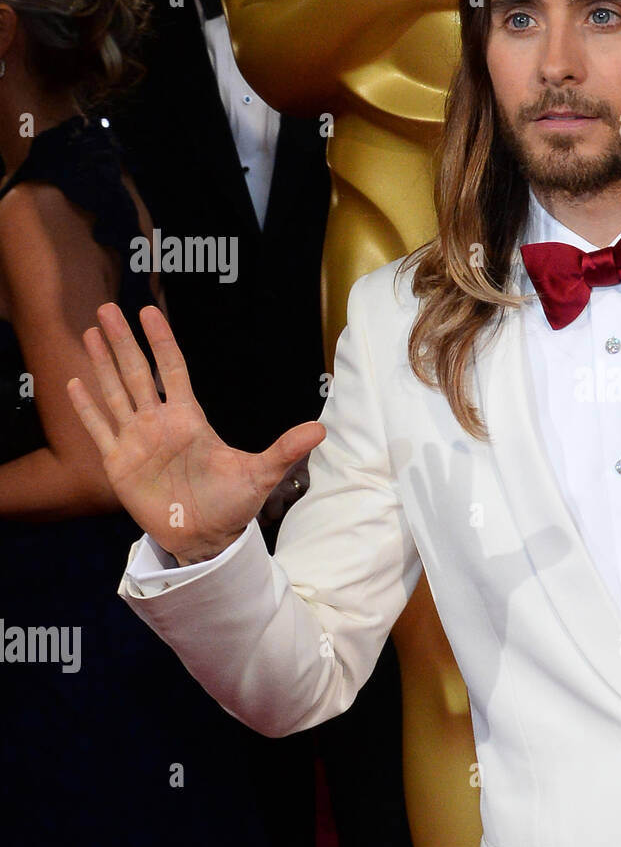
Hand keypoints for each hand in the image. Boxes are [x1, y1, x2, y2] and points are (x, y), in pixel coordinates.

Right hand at [66, 303, 324, 563]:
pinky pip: (99, 429)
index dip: (160, 340)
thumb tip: (321, 431)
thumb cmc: (232, 505)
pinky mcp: (118, 463)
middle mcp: (159, 423)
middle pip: (136, 372)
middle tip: (106, 308)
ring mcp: (136, 441)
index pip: (172, 369)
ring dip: (100, 364)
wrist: (206, 538)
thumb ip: (285, 450)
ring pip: (114, 393)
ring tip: (89, 332)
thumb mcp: (260, 474)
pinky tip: (74, 384)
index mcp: (189, 419)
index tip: (148, 311)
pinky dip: (86, 408)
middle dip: (121, 341)